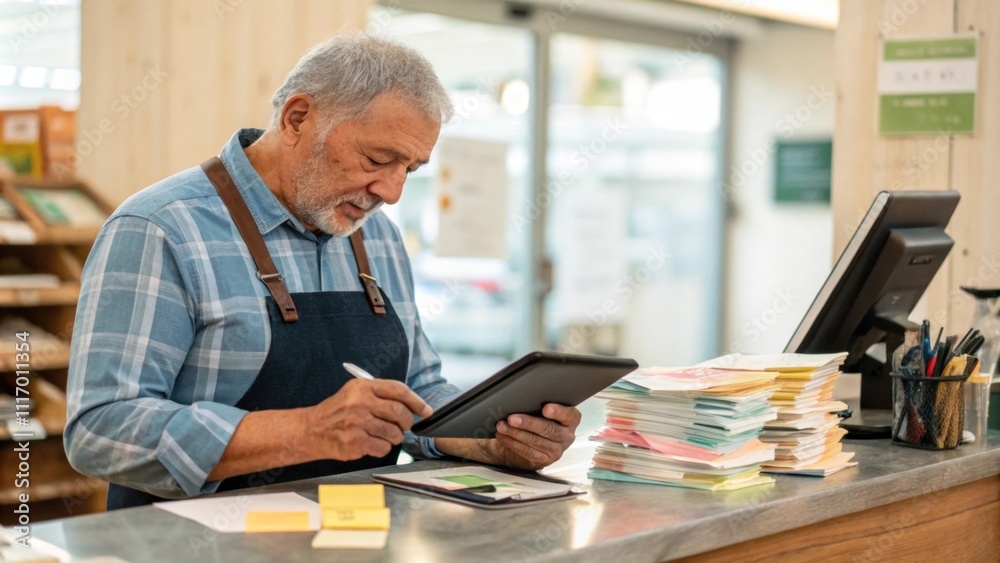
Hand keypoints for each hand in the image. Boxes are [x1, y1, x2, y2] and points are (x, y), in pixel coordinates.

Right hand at [304, 378, 431, 460]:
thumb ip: (381, 395)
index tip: (426, 410)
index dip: (416, 401)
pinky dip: (383, 448)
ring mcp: (357, 422)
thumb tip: (413, 405)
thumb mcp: (355, 393)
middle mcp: (360, 402)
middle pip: (400, 412)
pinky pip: (383, 447)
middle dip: (407, 422)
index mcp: (362, 387)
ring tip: (386, 435)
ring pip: (394, 432)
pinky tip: (373, 443)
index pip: (398, 390)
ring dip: (395, 437)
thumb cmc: (338, 412)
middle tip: (404, 426)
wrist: (312, 430)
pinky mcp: (355, 442)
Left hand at [490, 403, 580, 469]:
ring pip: (535, 441)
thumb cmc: (538, 419)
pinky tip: (503, 436)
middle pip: (548, 429)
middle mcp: (566, 436)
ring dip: (515, 433)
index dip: (558, 412)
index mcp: (570, 420)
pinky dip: (512, 443)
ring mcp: (557, 450)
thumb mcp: (542, 410)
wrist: (531, 441)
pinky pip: (528, 452)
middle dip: (528, 423)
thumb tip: (523, 398)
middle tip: (512, 418)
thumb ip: (539, 404)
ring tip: (502, 426)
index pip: (569, 415)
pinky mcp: (545, 460)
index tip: (546, 408)